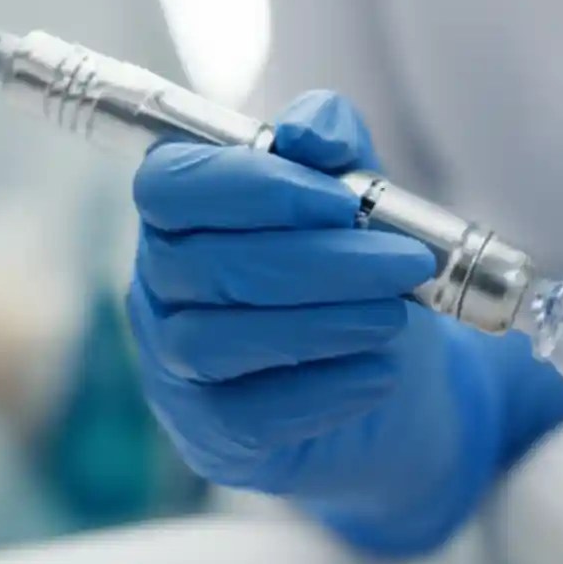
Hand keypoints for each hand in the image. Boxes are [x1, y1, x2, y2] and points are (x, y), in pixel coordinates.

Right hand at [127, 91, 501, 553]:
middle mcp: (158, 287)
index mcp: (180, 213)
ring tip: (394, 315)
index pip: (168, 185)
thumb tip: (308, 131)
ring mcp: (173, 366)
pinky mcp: (210, 432)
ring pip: (214, 341)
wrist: (386, 370)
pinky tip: (380, 371)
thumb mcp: (355, 191)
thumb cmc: (352, 267)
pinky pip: (246, 415)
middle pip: (202, 265)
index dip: (250, 188)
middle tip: (405, 261)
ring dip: (319, 323)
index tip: (339, 199)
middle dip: (316, 261)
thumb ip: (332, 141)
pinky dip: (323, 389)